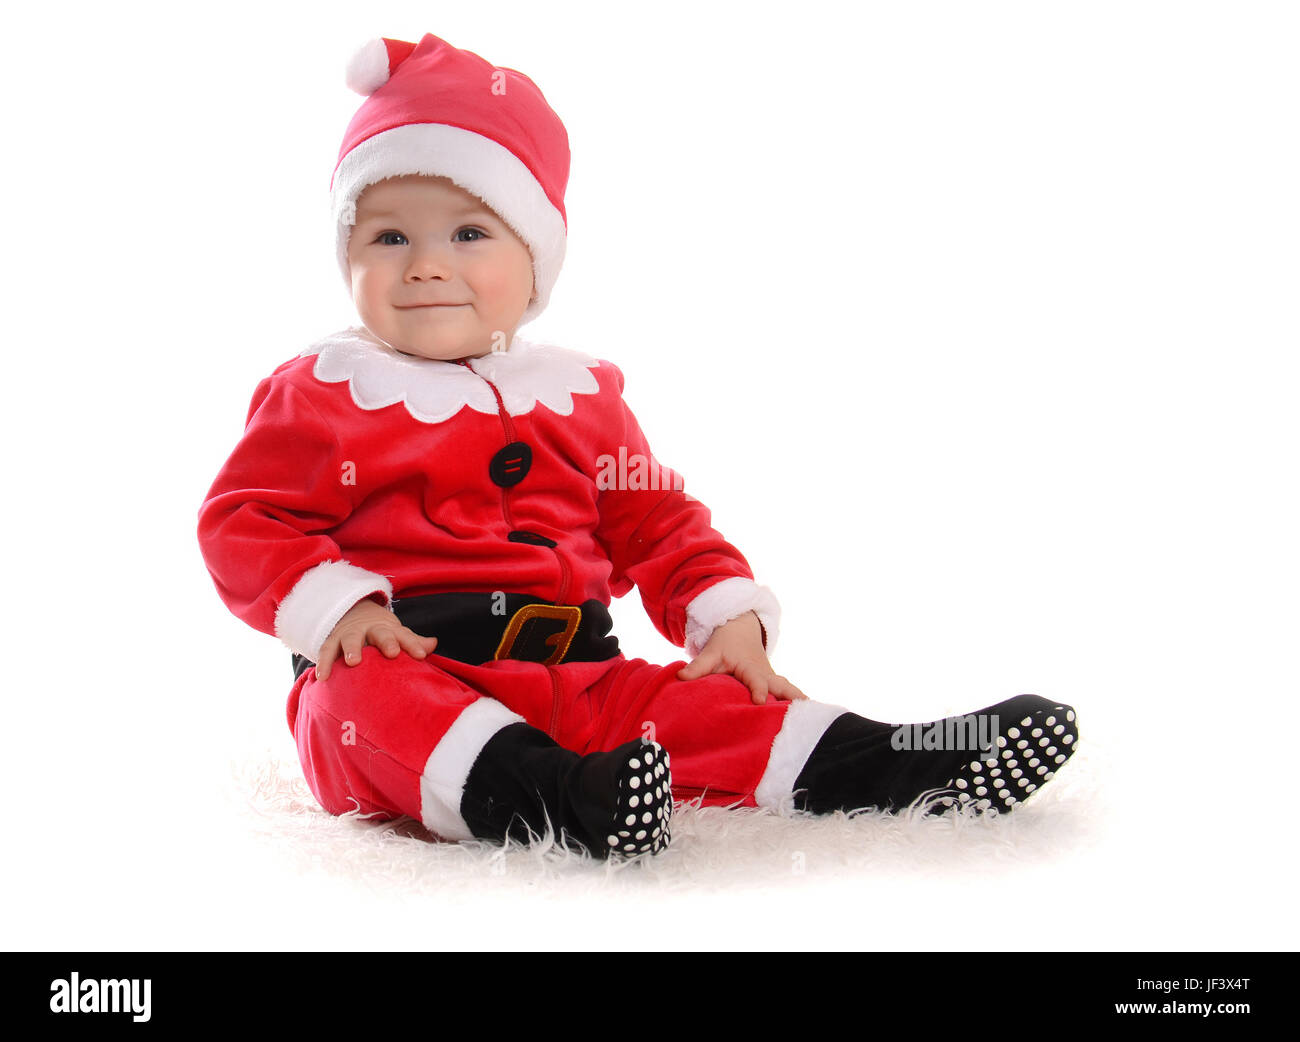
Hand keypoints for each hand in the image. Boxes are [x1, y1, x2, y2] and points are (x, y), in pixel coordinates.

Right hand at [313, 596, 438, 680]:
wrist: (354, 612)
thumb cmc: (382, 632)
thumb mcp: (397, 634)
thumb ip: (413, 642)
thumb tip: (433, 644)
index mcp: (390, 629)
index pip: (404, 635)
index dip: (413, 645)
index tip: (420, 655)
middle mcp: (371, 629)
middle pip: (380, 633)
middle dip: (386, 641)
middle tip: (392, 653)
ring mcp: (350, 634)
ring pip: (351, 639)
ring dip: (352, 649)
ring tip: (353, 662)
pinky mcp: (332, 641)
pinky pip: (326, 651)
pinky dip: (324, 663)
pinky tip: (322, 677)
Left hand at [676, 610, 807, 704]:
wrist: (740, 628)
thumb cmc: (725, 643)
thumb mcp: (711, 653)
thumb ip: (698, 667)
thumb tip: (680, 677)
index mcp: (750, 667)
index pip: (755, 681)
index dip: (759, 690)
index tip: (761, 701)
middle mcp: (765, 674)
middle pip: (782, 686)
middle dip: (792, 696)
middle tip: (804, 709)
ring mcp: (772, 679)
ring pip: (789, 689)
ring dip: (799, 700)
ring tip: (815, 716)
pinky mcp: (774, 684)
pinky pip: (788, 693)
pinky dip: (797, 702)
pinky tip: (809, 718)